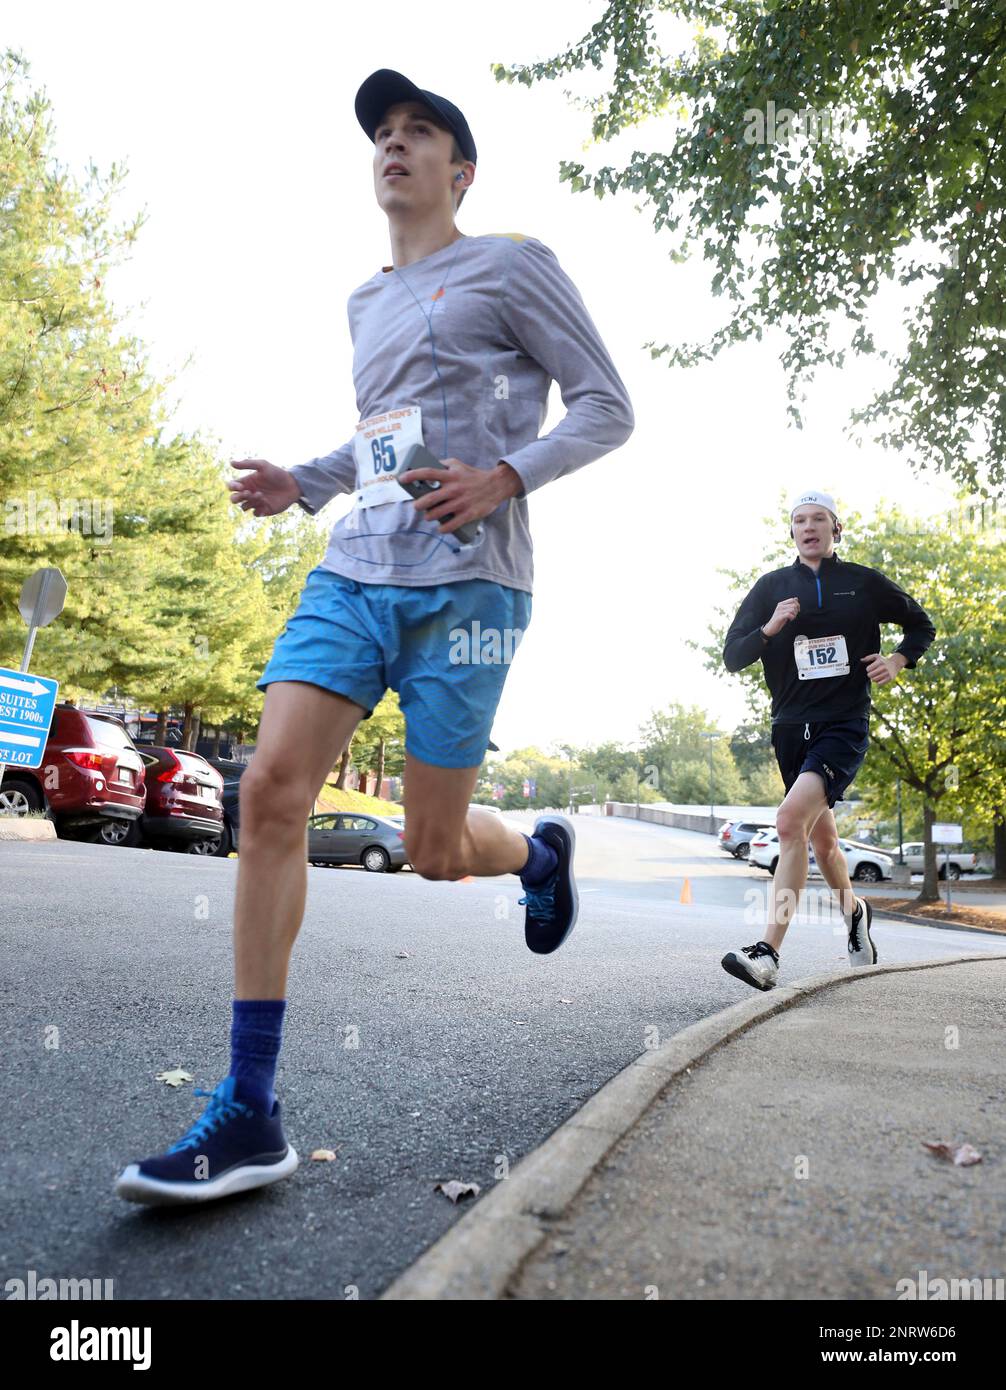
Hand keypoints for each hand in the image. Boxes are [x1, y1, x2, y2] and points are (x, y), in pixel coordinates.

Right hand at [227, 459, 301, 516]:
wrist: (292, 484)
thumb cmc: (277, 473)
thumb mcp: (263, 465)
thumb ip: (247, 464)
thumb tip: (231, 463)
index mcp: (246, 482)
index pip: (232, 486)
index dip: (232, 487)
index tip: (240, 486)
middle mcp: (249, 493)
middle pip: (234, 499)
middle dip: (237, 497)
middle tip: (249, 493)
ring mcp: (256, 502)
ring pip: (244, 507)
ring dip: (249, 502)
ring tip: (261, 495)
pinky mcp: (264, 510)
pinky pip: (255, 513)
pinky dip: (257, 510)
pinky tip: (265, 503)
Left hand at [397, 457, 522, 534]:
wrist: (496, 485)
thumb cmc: (473, 475)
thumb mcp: (458, 464)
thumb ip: (442, 464)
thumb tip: (426, 465)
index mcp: (450, 475)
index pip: (427, 473)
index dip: (412, 475)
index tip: (401, 479)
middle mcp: (453, 489)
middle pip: (429, 498)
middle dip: (419, 504)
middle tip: (417, 506)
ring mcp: (460, 502)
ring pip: (437, 513)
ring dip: (429, 516)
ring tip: (429, 516)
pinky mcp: (468, 514)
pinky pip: (451, 524)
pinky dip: (443, 528)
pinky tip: (440, 528)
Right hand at [762, 597, 800, 636]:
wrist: (771, 627)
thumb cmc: (779, 619)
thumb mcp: (785, 610)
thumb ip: (790, 604)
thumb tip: (796, 598)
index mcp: (781, 604)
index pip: (792, 600)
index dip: (797, 604)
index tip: (797, 610)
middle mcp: (780, 606)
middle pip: (794, 605)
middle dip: (796, 611)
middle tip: (794, 615)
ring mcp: (779, 611)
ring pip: (792, 609)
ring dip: (794, 615)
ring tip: (792, 618)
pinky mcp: (779, 617)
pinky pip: (789, 614)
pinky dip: (792, 617)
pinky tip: (790, 619)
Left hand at [861, 652, 905, 684]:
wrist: (895, 664)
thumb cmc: (883, 660)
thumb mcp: (876, 656)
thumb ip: (868, 657)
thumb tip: (861, 660)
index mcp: (880, 662)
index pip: (868, 669)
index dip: (868, 669)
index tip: (871, 668)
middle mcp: (884, 668)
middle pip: (870, 675)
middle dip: (870, 674)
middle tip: (873, 673)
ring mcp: (887, 673)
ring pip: (874, 680)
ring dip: (874, 678)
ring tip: (876, 675)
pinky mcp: (890, 678)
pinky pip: (879, 684)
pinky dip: (878, 682)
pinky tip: (880, 678)